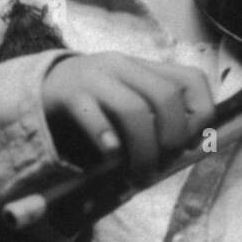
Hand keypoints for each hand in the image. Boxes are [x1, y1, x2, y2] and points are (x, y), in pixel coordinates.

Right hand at [41, 53, 215, 183]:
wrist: (41, 87)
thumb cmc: (96, 103)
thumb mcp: (131, 99)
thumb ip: (158, 117)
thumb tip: (193, 148)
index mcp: (146, 67)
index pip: (192, 79)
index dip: (200, 114)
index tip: (189, 143)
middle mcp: (124, 66)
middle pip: (166, 97)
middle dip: (172, 139)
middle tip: (161, 166)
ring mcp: (95, 77)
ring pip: (133, 110)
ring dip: (144, 151)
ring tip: (139, 176)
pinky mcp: (69, 95)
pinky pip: (94, 118)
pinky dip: (109, 142)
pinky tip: (112, 158)